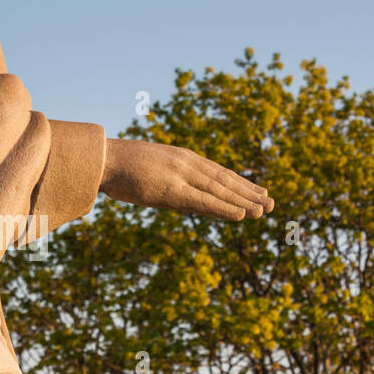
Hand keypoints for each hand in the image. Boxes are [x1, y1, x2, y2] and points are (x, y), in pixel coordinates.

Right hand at [101, 139, 272, 220]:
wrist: (101, 160)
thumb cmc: (121, 169)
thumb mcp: (152, 176)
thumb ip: (172, 189)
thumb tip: (186, 203)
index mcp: (183, 159)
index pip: (218, 172)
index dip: (241, 183)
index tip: (259, 191)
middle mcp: (187, 164)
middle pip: (225, 180)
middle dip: (249, 193)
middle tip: (272, 204)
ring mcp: (181, 175)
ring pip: (220, 190)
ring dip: (244, 201)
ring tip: (265, 210)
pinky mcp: (172, 189)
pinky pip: (204, 201)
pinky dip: (225, 208)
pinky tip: (241, 215)